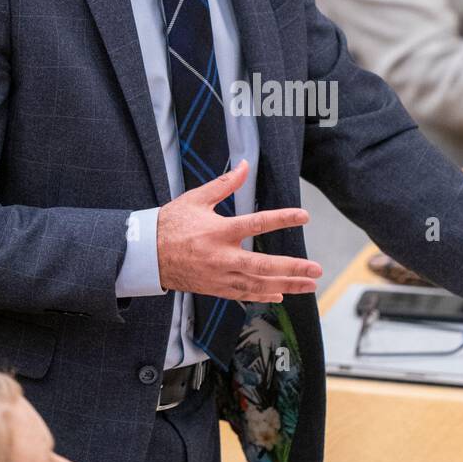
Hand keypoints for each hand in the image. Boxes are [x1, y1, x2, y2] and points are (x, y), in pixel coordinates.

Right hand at [156, 158, 321, 302]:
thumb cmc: (171, 223)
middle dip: (292, 268)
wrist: (146, 255)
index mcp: (218, 231)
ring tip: (309, 285)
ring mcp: (219, 276)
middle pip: (264, 265)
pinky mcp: (215, 288)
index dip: (282, 219)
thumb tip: (246, 165)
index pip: (257, 223)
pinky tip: (281, 295)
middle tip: (316, 270)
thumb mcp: (196, 199)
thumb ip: (225, 184)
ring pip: (258, 285)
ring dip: (286, 285)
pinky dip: (263, 296)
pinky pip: (244, 294)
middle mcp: (222, 257)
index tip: (304, 216)